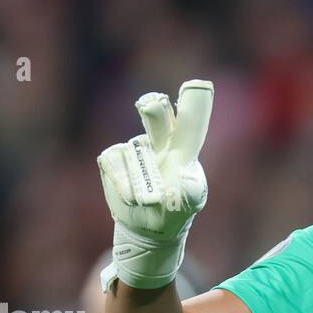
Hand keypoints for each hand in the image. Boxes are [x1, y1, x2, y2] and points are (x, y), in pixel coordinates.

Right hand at [97, 79, 213, 288]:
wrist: (149, 226)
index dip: (193, 104)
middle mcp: (158, 141)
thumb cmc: (176, 210)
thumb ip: (189, 191)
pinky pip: (115, 164)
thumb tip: (181, 178)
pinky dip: (123, 183)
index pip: (190, 122)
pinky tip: (131, 197)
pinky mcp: (113, 158)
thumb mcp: (189, 204)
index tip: (199, 86)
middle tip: (151, 104)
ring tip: (149, 201)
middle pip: (157, 117)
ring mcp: (134, 148)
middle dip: (154, 110)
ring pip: (135, 155)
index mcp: (183, 147)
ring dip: (141, 181)